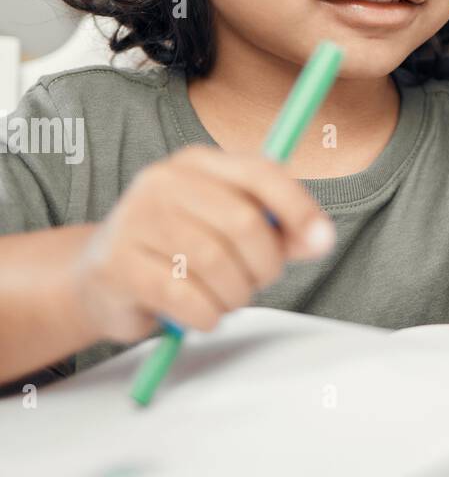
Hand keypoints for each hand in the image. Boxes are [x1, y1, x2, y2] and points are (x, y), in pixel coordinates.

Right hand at [71, 144, 334, 343]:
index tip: (322, 241)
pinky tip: (203, 314)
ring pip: (216, 263)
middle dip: (265, 264)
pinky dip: (208, 314)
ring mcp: (135, 220)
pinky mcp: (117, 265)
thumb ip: (276, 229)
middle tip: (259, 281)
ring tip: (227, 298)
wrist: (97, 278)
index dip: (298, 207)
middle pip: (243, 222)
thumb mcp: (228, 227)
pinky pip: (186, 297)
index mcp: (198, 162)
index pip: (261, 172)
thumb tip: (319, 238)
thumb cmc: (178, 249)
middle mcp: (164, 181)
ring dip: (235, 294)